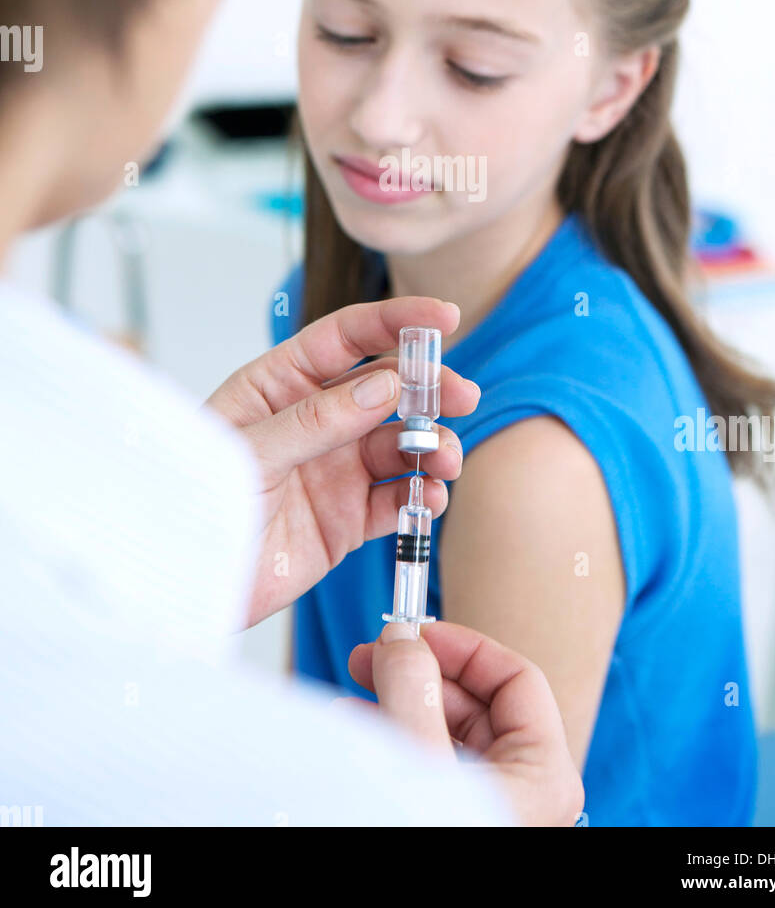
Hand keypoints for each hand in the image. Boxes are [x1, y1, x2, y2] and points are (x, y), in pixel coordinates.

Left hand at [204, 297, 479, 626]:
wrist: (178, 590)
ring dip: (432, 445)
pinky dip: (422, 495)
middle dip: (429, 388)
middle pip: (386, 388)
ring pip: (400, 443)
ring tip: (444, 460)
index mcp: (279, 385)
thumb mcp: (249, 454)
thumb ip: (316, 421)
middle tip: (462, 396)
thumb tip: (382, 386)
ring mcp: (333, 469)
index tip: (444, 317)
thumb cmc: (190, 506)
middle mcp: (313, 421)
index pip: (346, 338)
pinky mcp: (346, 519)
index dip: (397, 321)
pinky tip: (429, 498)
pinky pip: (397, 498)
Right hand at [348, 621, 583, 827]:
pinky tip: (354, 735)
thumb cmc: (422, 843)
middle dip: (418, 675)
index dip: (461, 645)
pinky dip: (391, 743)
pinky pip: (427, 768)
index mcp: (543, 775)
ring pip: (446, 735)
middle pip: (477, 704)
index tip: (412, 630)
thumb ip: (411, 691)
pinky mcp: (453, 822)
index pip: (516, 677)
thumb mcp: (417, 761)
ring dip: (396, 707)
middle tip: (369, 658)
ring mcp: (488, 812)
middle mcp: (523, 794)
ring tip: (349, 700)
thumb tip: (402, 640)